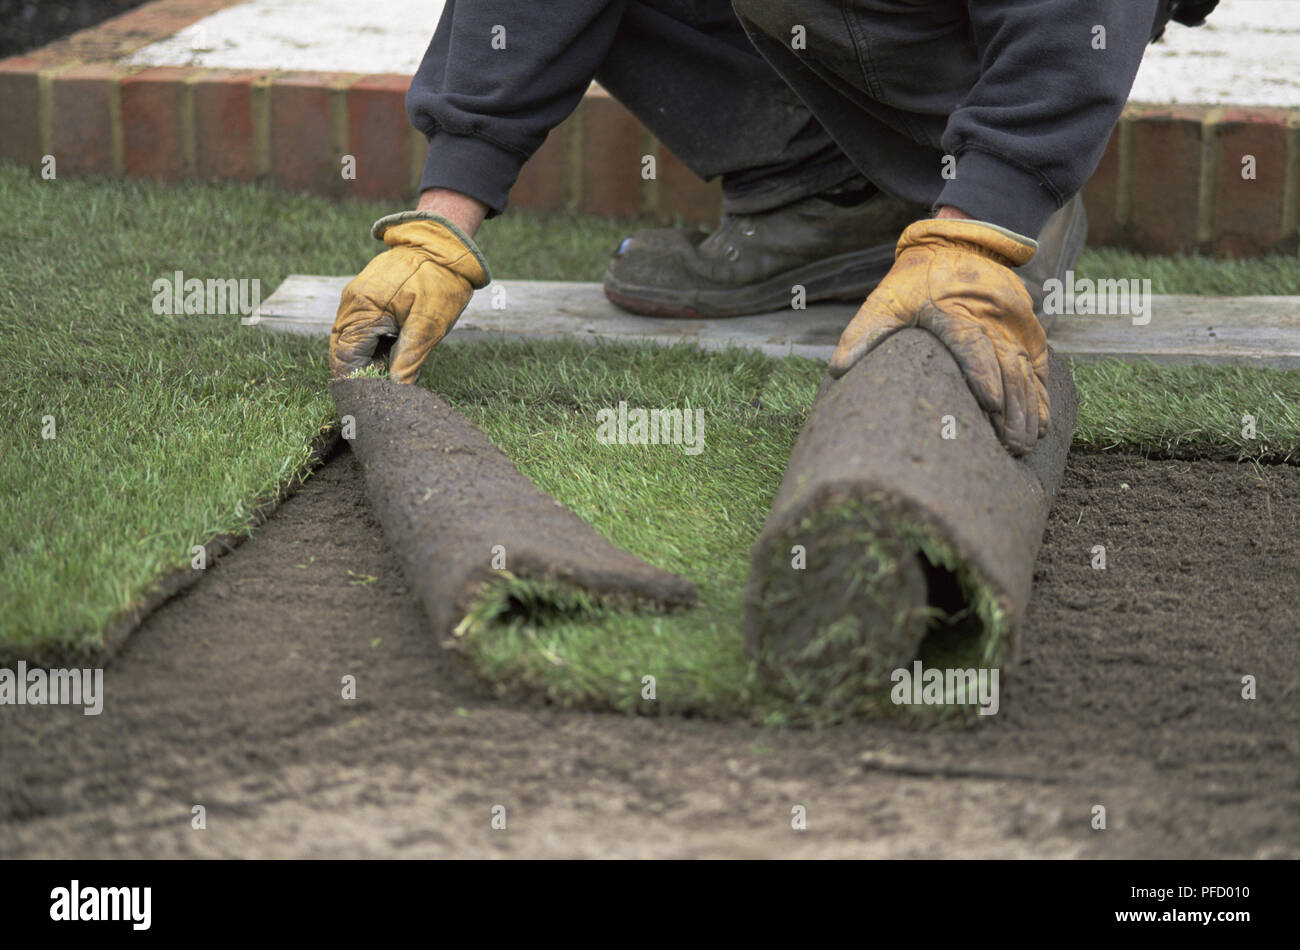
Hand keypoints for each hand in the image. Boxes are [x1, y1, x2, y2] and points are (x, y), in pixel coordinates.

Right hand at [329, 213, 489, 382]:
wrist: (445, 245)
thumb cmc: (440, 283)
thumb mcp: (427, 327)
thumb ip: (408, 362)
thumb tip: (396, 392)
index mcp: (362, 309)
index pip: (344, 358)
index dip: (356, 382)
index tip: (373, 398)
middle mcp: (352, 303)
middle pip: (343, 351)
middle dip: (360, 373)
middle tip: (383, 390)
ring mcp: (358, 298)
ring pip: (352, 341)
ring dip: (367, 360)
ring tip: (391, 373)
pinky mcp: (367, 296)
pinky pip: (361, 328)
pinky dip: (373, 346)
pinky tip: (392, 354)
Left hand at [828, 217, 1047, 455]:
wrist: (959, 244)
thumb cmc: (914, 281)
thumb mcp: (884, 301)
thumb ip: (863, 333)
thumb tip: (838, 370)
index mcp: (950, 310)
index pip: (970, 343)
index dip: (982, 373)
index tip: (990, 404)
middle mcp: (988, 316)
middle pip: (1004, 364)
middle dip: (1011, 408)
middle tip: (1010, 446)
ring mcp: (1011, 323)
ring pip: (1024, 368)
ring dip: (1027, 408)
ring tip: (1023, 445)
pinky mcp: (1026, 328)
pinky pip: (1037, 364)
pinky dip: (1040, 394)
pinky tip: (1040, 424)